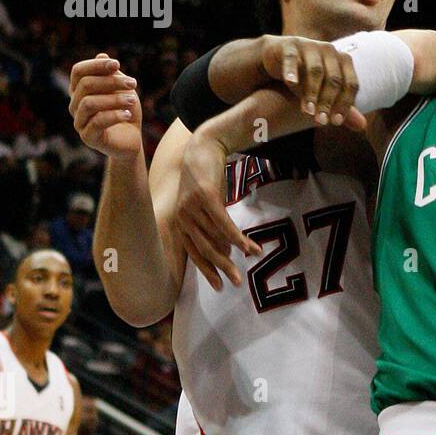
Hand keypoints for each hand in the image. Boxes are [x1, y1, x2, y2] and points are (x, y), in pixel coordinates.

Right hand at [69, 53, 141, 159]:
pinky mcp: (87, 137)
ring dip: (114, 99)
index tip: (117, 64)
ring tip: (132, 101)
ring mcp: (79, 121)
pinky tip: (128, 115)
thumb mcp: (122, 90)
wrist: (131, 139)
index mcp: (80, 90)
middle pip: (85, 85)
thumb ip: (112, 74)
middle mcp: (75, 104)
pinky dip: (115, 115)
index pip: (78, 71)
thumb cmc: (125, 110)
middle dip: (111, 81)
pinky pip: (97, 122)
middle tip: (133, 84)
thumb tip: (102, 55)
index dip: (96, 65)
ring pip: (90, 103)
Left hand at [176, 127, 258, 290]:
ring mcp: (193, 207)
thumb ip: (212, 226)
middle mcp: (183, 217)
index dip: (207, 270)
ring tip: (254, 257)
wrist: (203, 148)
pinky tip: (248, 246)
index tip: (219, 286)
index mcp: (181, 222)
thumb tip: (227, 250)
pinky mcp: (206, 197)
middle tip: (236, 283)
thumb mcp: (206, 205)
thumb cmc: (207, 178)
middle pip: (205, 249)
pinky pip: (223, 223)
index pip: (193, 253)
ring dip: (237, 250)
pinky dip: (237, 237)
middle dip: (222, 267)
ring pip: (217, 236)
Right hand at [259, 35, 366, 129]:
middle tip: (321, 121)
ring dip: (312, 92)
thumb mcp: (323, 92)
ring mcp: (310, 46)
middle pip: (334, 79)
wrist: (278, 56)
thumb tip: (363, 126)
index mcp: (343, 61)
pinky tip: (291, 83)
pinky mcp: (290, 46)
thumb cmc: (306, 76)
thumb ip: (341, 107)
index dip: (345, 104)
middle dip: (328, 102)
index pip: (351, 84)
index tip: (335, 122)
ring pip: (315, 71)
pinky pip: (291, 58)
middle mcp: (330, 51)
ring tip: (308, 111)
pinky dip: (291, 70)